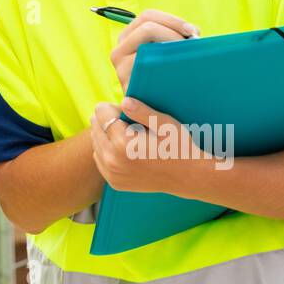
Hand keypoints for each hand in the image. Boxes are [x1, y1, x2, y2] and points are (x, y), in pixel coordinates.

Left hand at [89, 97, 206, 193]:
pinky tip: (126, 149)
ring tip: (129, 135)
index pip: (101, 113)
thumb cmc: (178, 146)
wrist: (188, 177)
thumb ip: (142, 111)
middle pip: (95, 126)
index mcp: (123, 143)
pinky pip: (100, 158)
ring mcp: (112, 174)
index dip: (112, 107)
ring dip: (107, 135)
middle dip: (108, 120)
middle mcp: (113, 160)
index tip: (125, 109)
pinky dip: (108, 151)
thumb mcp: (164, 124)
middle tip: (129, 122)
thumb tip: (123, 102)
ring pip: (96, 142)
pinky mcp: (114, 182)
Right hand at [109, 8, 198, 90]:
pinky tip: (182, 73)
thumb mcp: (165, 54)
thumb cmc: (166, 80)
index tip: (192, 31)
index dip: (172, 20)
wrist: (155, 115)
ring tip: (187, 58)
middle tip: (193, 44)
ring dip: (171, 47)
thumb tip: (194, 33)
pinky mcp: (127, 84)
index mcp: (128, 37)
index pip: (147, 16)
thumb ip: (174, 38)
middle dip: (173, 32)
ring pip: (147, 46)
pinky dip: (168, 66)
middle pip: (146, 26)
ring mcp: (121, 67)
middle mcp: (119, 50)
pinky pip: (149, 67)